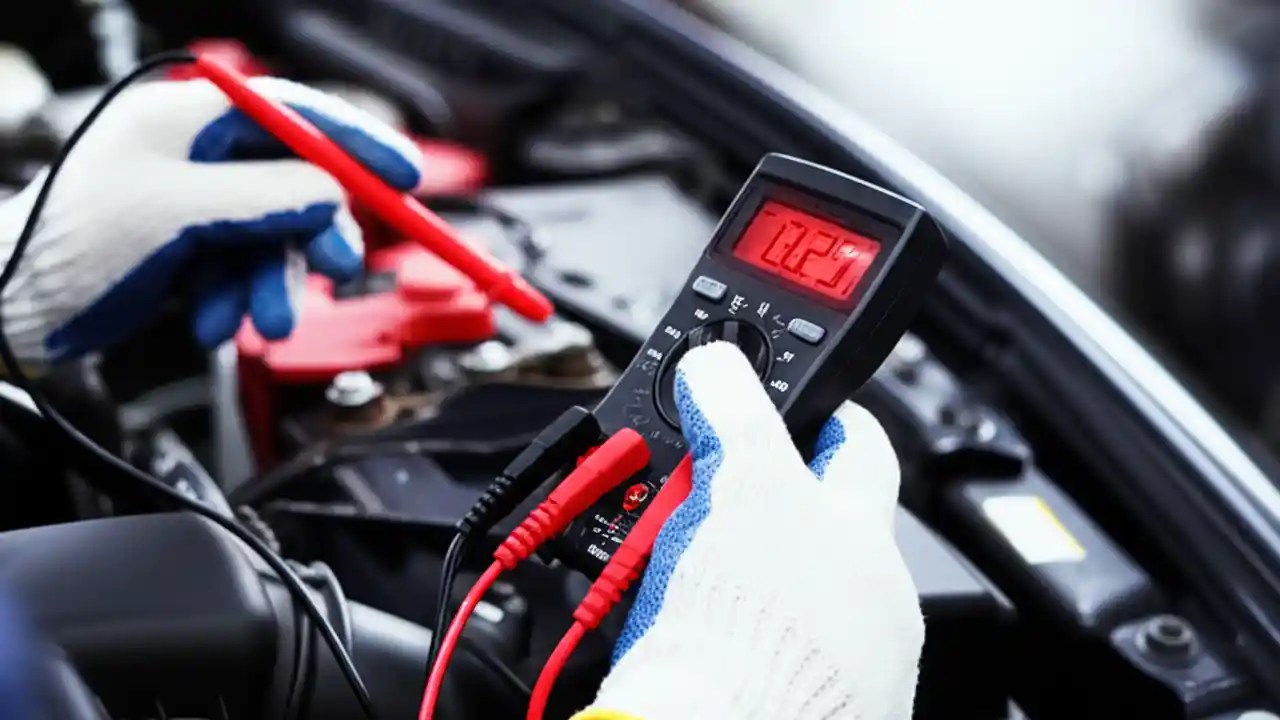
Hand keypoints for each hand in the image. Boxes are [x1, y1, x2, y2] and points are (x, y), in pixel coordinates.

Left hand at [0, 76, 422, 361]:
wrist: (13, 312)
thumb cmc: (67, 245)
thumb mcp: (176, 214)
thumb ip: (263, 199)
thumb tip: (330, 194)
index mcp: (189, 120)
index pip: (295, 114)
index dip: (355, 143)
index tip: (403, 176)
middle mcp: (199, 155)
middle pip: (295, 185)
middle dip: (313, 237)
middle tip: (335, 270)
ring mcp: (197, 203)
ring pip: (275, 240)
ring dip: (273, 286)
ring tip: (258, 324)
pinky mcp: (192, 249)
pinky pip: (246, 270)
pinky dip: (239, 301)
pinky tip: (213, 323)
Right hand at [589, 342, 923, 718]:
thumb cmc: (746, 631)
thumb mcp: (738, 479)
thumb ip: (732, 407)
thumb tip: (715, 366)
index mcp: (864, 533)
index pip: (855, 440)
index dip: (811, 410)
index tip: (772, 405)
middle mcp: (873, 598)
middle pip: (812, 516)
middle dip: (750, 497)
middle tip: (691, 496)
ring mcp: (849, 660)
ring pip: (788, 585)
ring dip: (739, 567)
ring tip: (677, 569)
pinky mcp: (815, 706)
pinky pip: (771, 646)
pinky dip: (734, 629)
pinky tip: (694, 631)